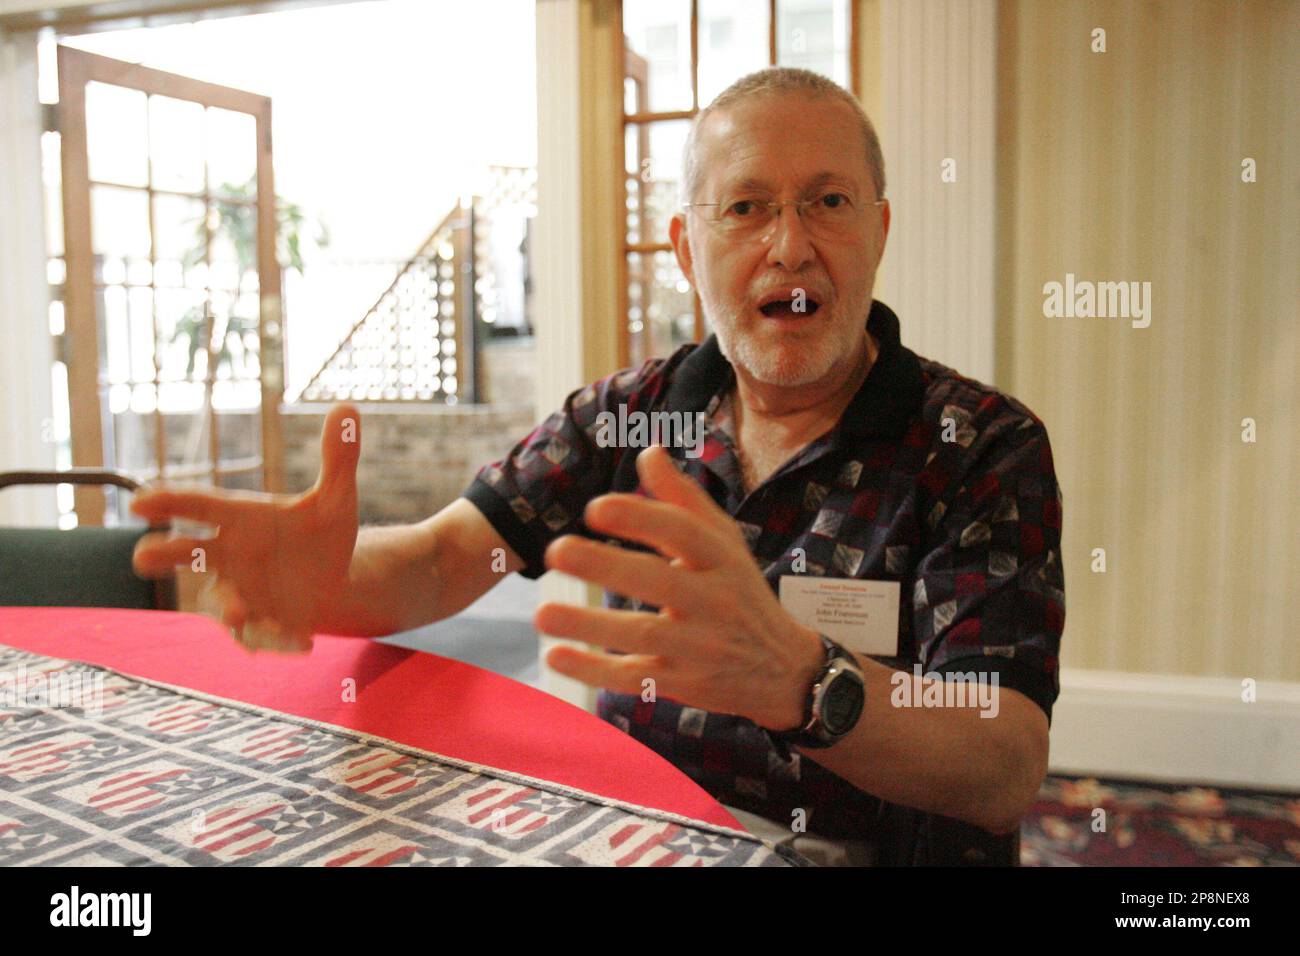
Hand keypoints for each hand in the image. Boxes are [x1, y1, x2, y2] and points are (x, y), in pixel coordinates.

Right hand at [131, 403, 361, 652]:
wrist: (336, 577)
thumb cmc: (320, 530)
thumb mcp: (336, 497)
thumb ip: (339, 458)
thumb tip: (348, 408)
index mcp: (238, 518)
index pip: (197, 505)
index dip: (168, 503)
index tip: (139, 502)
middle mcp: (228, 556)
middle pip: (185, 554)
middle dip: (162, 555)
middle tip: (143, 555)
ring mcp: (241, 593)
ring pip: (220, 603)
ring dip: (226, 607)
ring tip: (238, 612)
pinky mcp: (263, 625)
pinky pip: (261, 636)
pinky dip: (277, 640)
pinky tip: (304, 642)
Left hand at [534, 444, 824, 729]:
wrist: (782, 669)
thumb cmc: (739, 592)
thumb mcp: (724, 543)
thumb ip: (683, 499)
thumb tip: (648, 451)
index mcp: (722, 559)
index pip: (683, 532)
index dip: (639, 517)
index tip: (593, 509)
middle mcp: (714, 602)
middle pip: (659, 582)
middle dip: (605, 566)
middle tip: (555, 550)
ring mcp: (700, 647)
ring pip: (643, 635)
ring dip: (590, 626)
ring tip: (542, 613)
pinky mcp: (683, 684)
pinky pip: (636, 679)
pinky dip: (594, 671)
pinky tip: (555, 657)